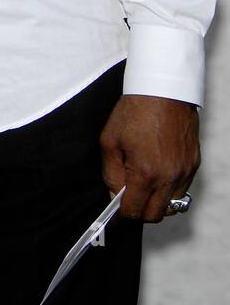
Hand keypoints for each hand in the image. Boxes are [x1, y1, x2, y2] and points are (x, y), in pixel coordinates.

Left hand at [99, 94, 199, 221]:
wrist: (163, 89)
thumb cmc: (135, 110)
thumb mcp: (110, 140)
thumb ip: (111, 174)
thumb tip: (115, 194)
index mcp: (146, 172)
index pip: (134, 212)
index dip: (122, 215)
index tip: (116, 211)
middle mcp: (169, 177)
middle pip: (155, 215)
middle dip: (139, 211)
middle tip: (128, 198)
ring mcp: (184, 171)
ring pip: (171, 205)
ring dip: (156, 202)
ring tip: (143, 184)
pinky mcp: (194, 163)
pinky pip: (182, 189)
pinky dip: (169, 189)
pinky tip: (157, 172)